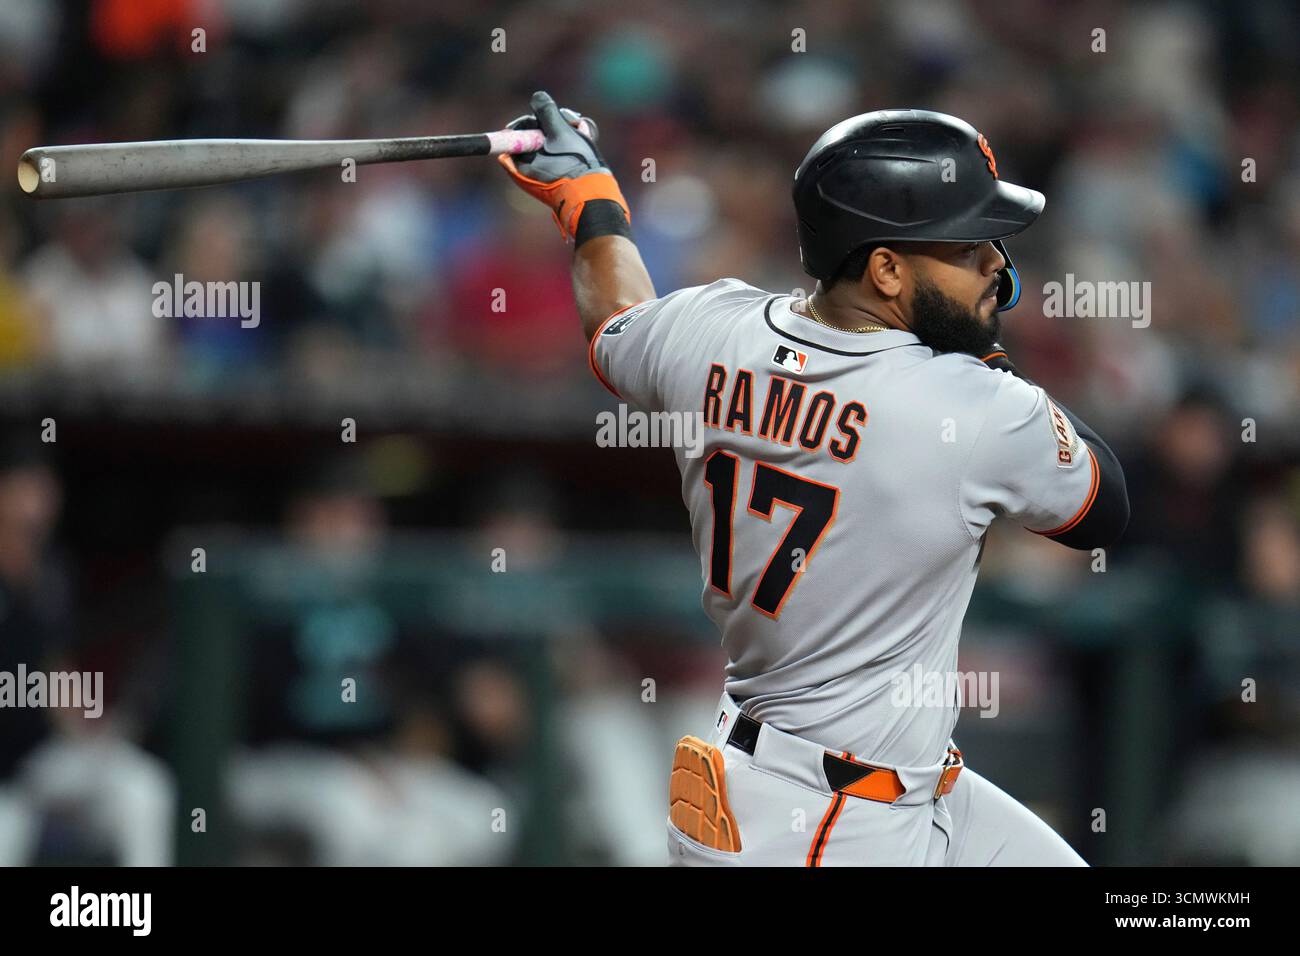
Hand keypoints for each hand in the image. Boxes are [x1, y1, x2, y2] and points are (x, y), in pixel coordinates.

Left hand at [498, 90, 629, 240]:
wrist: (593, 197)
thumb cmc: (575, 165)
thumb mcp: (559, 131)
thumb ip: (546, 111)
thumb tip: (536, 96)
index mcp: (519, 162)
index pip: (518, 131)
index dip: (536, 119)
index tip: (552, 117)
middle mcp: (526, 171)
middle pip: (536, 135)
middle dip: (556, 125)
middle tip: (574, 124)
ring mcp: (541, 176)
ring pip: (550, 144)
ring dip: (567, 133)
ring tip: (584, 133)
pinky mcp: (556, 179)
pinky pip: (558, 155)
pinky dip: (570, 146)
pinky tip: (586, 141)